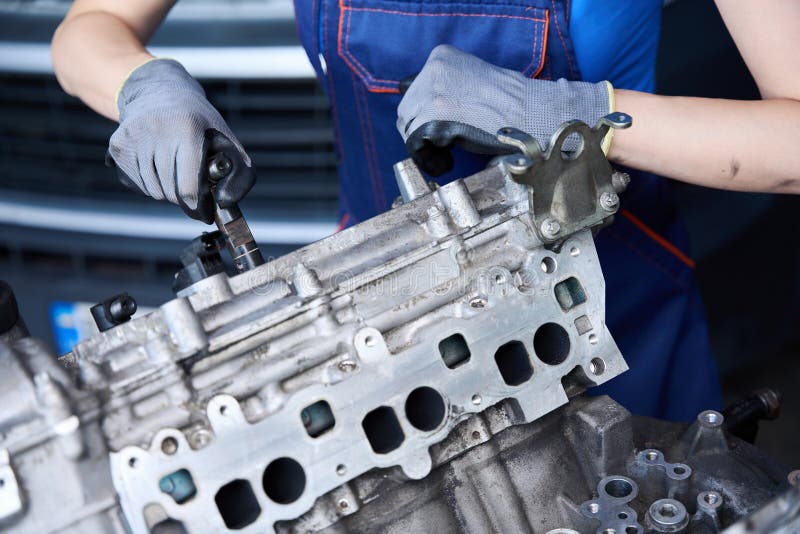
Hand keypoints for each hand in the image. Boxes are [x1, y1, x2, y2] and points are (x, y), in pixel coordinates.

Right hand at [108, 59, 254, 222]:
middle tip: (192, 191)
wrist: (159, 91)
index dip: (198, 206)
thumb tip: (225, 202)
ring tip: (175, 174)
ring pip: (153, 191)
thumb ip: (241, 174)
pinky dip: (150, 185)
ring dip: (167, 192)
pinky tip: (158, 167)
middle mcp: (157, 130)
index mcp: (188, 129)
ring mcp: (134, 138)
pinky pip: (137, 184)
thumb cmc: (200, 122)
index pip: (188, 187)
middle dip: (184, 199)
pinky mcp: (118, 146)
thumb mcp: (228, 140)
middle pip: (170, 192)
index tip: (205, 212)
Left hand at [397, 45, 612, 175]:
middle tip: (443, 148)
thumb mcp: (473, 81)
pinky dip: (427, 159)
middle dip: (420, 132)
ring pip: (407, 126)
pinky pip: (414, 144)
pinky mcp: (433, 116)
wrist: (530, 114)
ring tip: (447, 157)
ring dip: (424, 147)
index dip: (424, 114)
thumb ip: (446, 88)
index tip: (441, 130)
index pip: (414, 88)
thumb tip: (418, 107)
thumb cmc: (509, 104)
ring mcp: (431, 91)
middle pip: (406, 108)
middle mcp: (432, 69)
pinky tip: (447, 164)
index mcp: (441, 56)